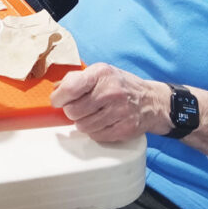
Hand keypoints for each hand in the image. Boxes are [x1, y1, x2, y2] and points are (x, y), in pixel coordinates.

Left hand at [51, 62, 166, 142]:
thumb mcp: (100, 72)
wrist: (151, 101)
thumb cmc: (120, 85)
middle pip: (73, 111)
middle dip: (72, 111)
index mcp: (101, 74)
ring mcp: (119, 111)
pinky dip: (95, 131)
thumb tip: (55, 90)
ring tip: (92, 115)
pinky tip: (102, 122)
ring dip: (83, 122)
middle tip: (79, 108)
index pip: (70, 88)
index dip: (58, 98)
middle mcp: (111, 92)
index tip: (57, 101)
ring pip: (83, 126)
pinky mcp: (125, 128)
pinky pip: (96, 136)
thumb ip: (76, 79)